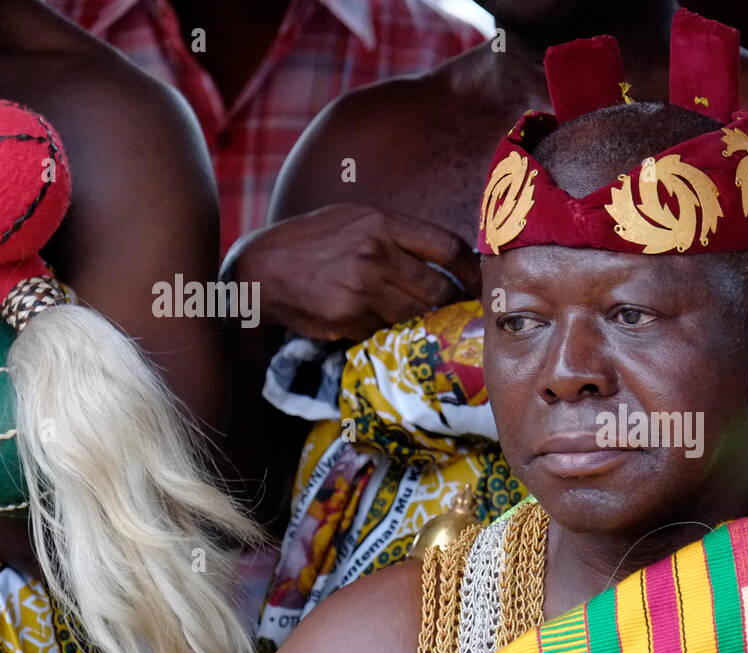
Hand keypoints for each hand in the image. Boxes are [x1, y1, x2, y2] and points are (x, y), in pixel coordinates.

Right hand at [227, 203, 480, 340]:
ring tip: (422, 322)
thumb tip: (451, 261)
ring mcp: (361, 288)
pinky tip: (376, 322)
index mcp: (381, 223)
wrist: (260, 268)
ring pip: (416, 315)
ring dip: (422, 322)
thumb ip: (400, 235)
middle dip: (452, 305)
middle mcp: (374, 253)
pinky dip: (387, 330)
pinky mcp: (348, 318)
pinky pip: (385, 330)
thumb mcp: (356, 219)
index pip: (448, 248)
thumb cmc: (314, 241)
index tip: (480, 286)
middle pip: (439, 289)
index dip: (472, 272)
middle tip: (459, 313)